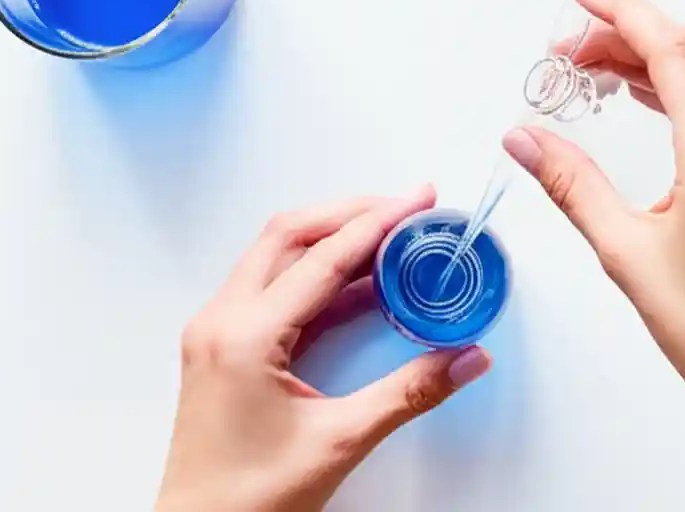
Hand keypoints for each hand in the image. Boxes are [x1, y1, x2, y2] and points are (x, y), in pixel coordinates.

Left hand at [156, 188, 492, 511]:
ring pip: (278, 256)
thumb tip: (465, 359)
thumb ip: (409, 393)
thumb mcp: (340, 440)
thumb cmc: (247, 498)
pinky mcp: (227, 348)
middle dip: (352, 213)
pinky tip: (364, 283)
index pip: (322, 258)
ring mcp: (219, 332)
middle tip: (407, 207)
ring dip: (334, 238)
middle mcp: (222, 321)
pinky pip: (276, 290)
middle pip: (290, 235)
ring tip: (392, 235)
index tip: (417, 203)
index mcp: (244, 336)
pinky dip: (320, 275)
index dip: (377, 224)